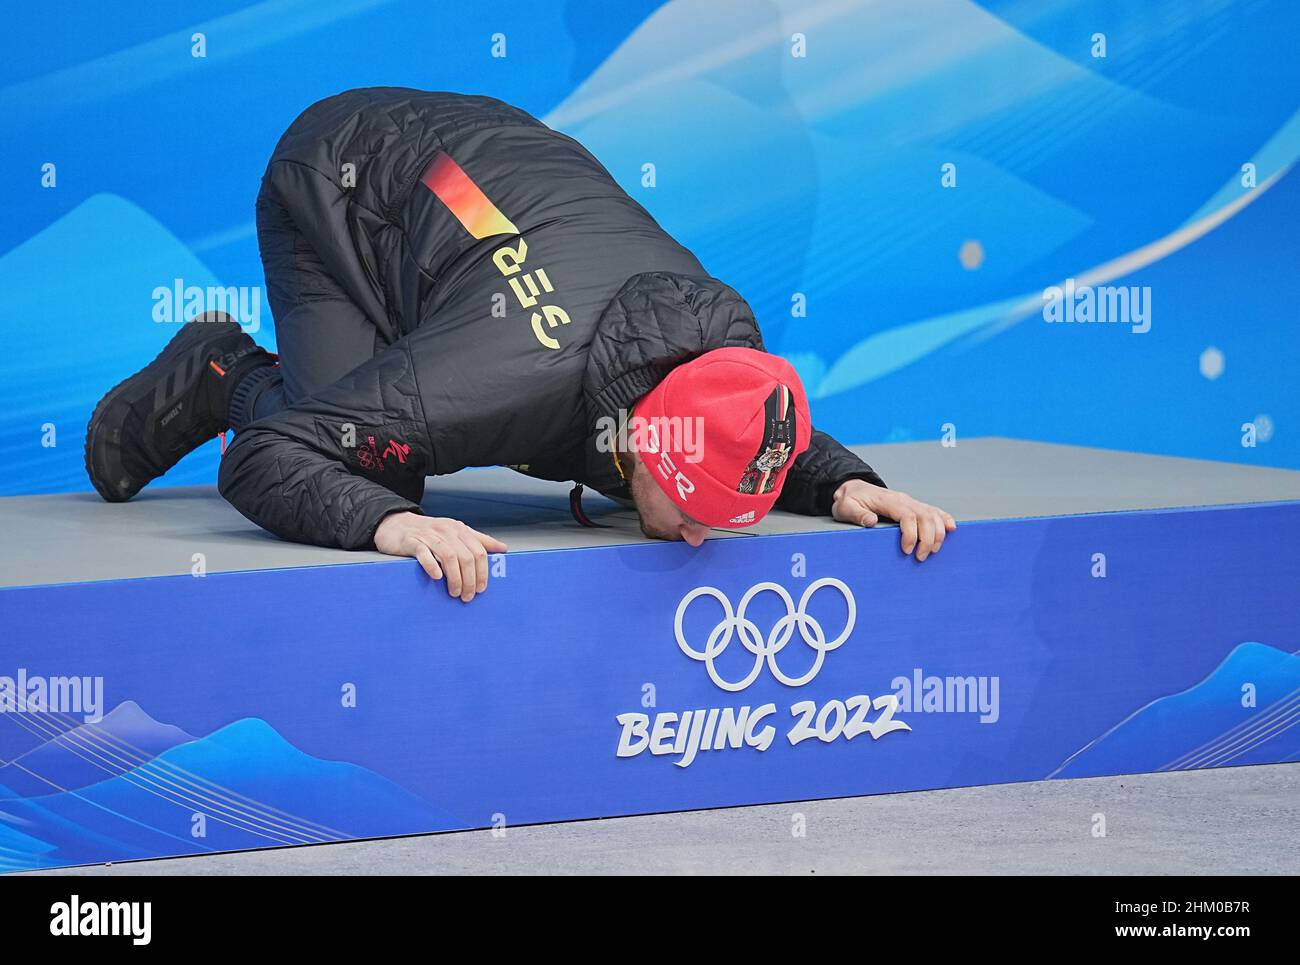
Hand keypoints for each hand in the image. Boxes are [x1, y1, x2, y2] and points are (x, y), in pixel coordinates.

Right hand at [373, 511, 507, 601]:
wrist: (395, 525)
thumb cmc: (429, 533)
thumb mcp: (455, 533)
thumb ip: (479, 540)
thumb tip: (503, 549)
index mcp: (459, 529)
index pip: (479, 551)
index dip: (483, 572)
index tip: (481, 589)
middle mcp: (446, 530)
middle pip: (466, 556)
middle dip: (470, 580)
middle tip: (467, 596)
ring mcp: (428, 535)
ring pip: (449, 556)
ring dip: (455, 578)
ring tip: (455, 593)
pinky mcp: (412, 541)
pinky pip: (424, 553)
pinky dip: (432, 566)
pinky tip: (437, 577)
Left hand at [831, 479, 955, 561]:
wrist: (852, 489)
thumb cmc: (850, 500)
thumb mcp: (845, 507)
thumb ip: (857, 514)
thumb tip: (871, 521)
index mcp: (888, 500)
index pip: (907, 515)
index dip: (911, 534)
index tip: (906, 550)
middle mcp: (903, 499)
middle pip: (925, 516)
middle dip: (928, 538)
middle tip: (921, 557)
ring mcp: (910, 502)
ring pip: (933, 514)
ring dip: (938, 533)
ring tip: (933, 551)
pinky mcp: (914, 506)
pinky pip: (934, 511)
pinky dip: (944, 519)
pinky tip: (951, 529)